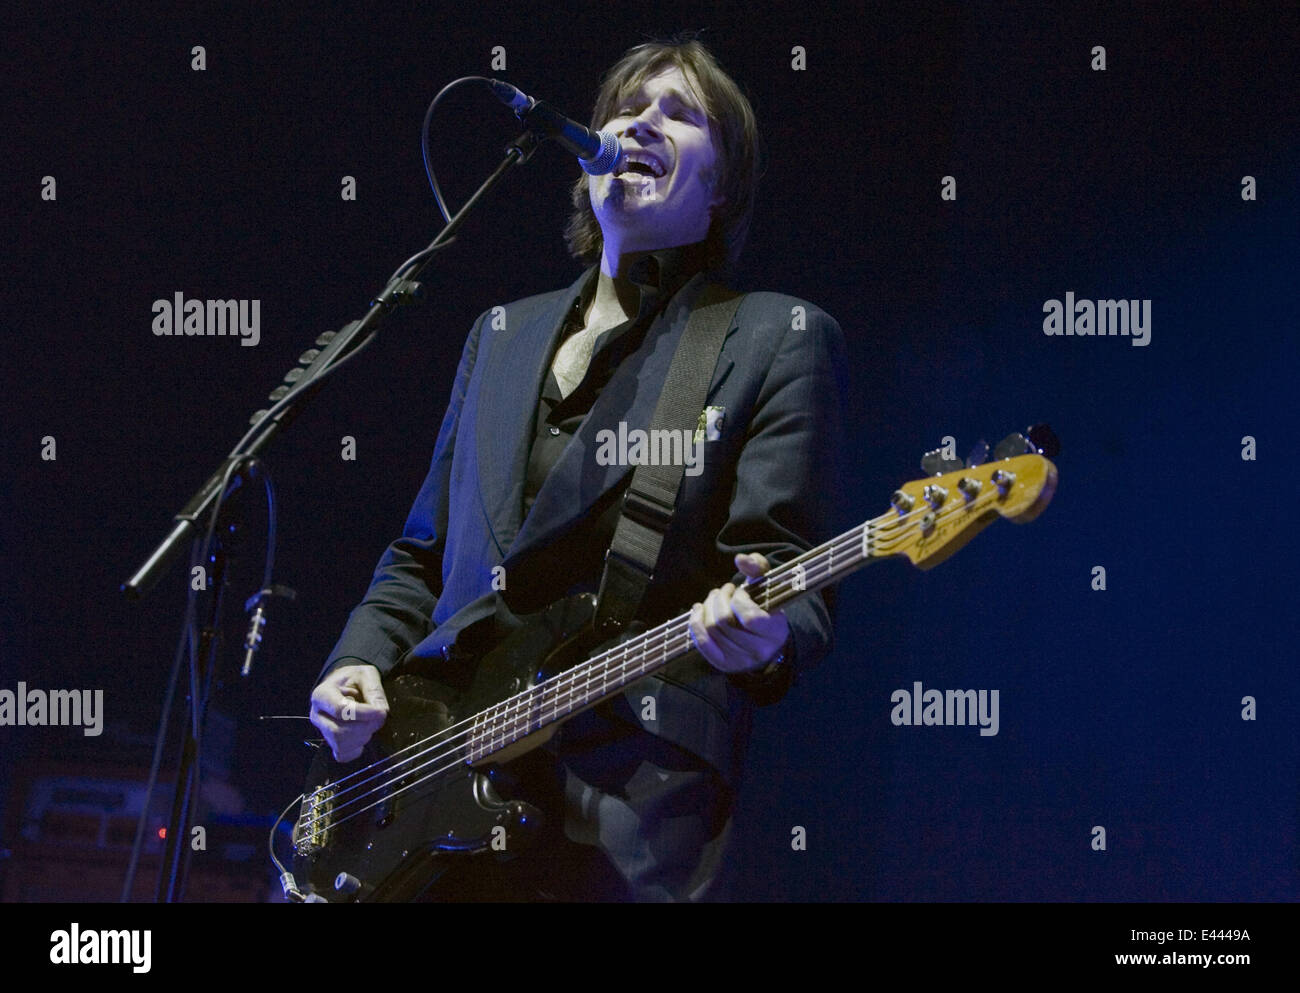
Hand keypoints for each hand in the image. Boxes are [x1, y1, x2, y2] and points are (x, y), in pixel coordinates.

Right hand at [309, 664, 389, 761]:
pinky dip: (357, 748)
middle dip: (364, 727)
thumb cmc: (354, 679)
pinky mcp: (330, 742)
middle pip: (338, 731)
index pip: (339, 709)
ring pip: (341, 744)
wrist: (346, 685)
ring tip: (370, 722)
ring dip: (362, 737)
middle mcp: (317, 715)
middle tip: (379, 717)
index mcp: (322, 694)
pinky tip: (363, 734)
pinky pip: (342, 754)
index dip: (363, 714)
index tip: (381, 712)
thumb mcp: (366, 675)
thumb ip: (374, 691)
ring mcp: (322, 731)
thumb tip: (381, 711)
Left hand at [688, 553, 789, 673]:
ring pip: (711, 629)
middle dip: (719, 599)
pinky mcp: (724, 664)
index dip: (738, 600)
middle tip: (723, 591)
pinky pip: (702, 643)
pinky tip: (699, 610)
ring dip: (708, 607)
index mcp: (775, 632)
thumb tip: (740, 559)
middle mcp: (759, 650)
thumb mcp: (767, 586)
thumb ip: (757, 568)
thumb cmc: (765, 609)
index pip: (749, 618)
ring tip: (715, 598)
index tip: (740, 591)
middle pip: (724, 622)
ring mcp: (740, 660)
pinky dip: (695, 623)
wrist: (766, 643)